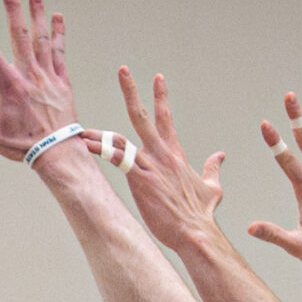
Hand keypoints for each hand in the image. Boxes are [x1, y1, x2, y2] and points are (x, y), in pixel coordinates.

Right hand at [0, 0, 79, 165]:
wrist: (58, 153)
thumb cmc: (23, 146)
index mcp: (9, 85)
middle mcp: (29, 75)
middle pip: (19, 36)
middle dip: (12, 11)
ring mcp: (47, 76)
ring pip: (41, 39)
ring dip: (37, 15)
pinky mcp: (62, 81)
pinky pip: (60, 52)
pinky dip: (59, 34)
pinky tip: (57, 17)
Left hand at [98, 66, 224, 251]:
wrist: (195, 231)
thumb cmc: (201, 213)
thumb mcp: (213, 187)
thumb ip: (213, 168)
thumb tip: (220, 155)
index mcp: (175, 154)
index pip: (166, 118)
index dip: (161, 97)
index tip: (157, 78)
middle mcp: (161, 154)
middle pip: (143, 116)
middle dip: (132, 91)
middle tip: (123, 70)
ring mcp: (150, 165)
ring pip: (120, 140)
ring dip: (99, 134)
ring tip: (82, 130)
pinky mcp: (140, 179)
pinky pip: (117, 159)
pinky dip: (101, 151)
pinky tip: (86, 146)